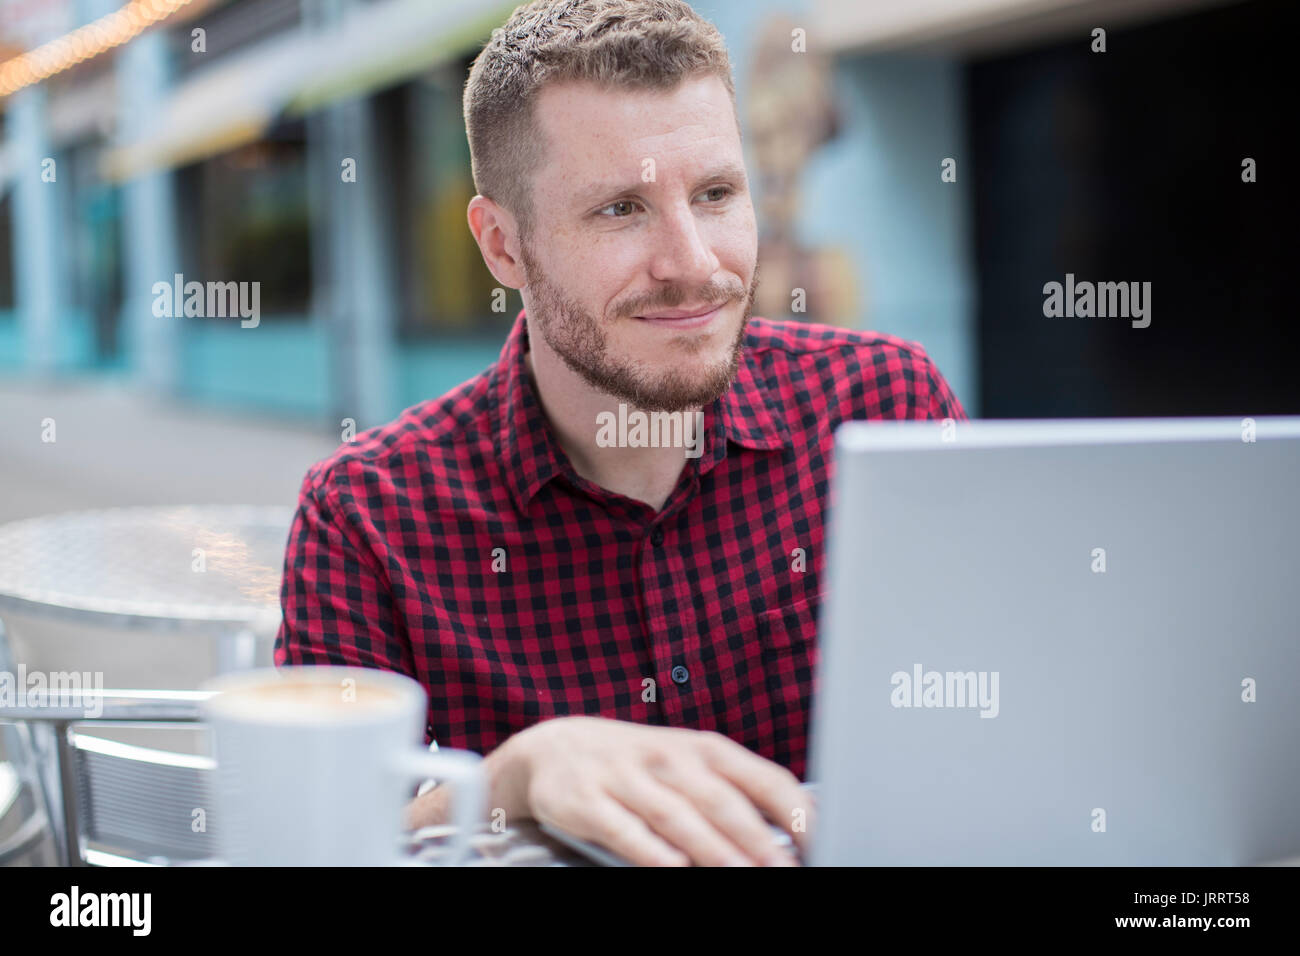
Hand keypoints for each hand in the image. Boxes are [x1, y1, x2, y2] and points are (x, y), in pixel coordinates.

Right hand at [486, 716, 814, 865]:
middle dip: (757, 842)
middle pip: (722, 802)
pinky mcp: (589, 800)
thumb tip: (792, 830)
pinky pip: (624, 828)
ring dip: (714, 851)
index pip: (762, 777)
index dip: (795, 811)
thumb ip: (734, 791)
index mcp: (704, 749)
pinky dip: (651, 850)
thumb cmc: (638, 762)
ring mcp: (627, 777)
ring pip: (678, 818)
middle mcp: (668, 758)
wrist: (555, 746)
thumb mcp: (687, 763)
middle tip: (783, 871)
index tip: (820, 842)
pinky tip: (674, 868)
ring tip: (742, 875)